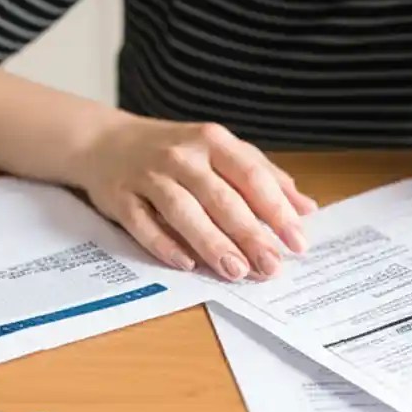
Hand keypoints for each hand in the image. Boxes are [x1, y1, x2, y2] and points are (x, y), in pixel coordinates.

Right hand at [76, 115, 317, 279]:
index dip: (277, 210)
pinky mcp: (120, 197)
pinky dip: (164, 244)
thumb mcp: (222, 152)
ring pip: (184, 211)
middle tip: (271, 266)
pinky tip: (186, 264)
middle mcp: (182, 155)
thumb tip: (306, 209)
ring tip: (236, 270)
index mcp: (213, 141)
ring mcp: (149, 175)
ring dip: (211, 242)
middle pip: (221, 198)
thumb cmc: (176, 151)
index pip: (251, 176)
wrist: (105, 141)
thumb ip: (265, 177)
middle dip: (249, 235)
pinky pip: (143, 224)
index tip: (297, 242)